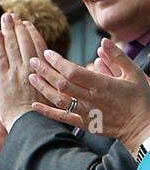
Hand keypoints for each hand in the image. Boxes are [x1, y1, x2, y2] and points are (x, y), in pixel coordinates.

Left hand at [0, 12, 44, 131]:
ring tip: (7, 18)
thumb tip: (51, 81)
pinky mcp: (4, 79)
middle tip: (14, 16)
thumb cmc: (44, 118)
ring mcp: (17, 72)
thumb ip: (50, 85)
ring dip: (10, 30)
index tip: (28, 25)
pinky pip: (0, 57)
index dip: (33, 35)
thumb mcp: (53, 98)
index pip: (38, 48)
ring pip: (14, 46)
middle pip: (25, 43)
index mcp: (44, 72)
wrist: (32, 126)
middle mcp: (32, 69)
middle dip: (19, 28)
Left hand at [29, 37, 149, 153]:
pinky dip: (46, 111)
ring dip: (43, 88)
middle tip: (33, 60)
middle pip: (61, 84)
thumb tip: (102, 43)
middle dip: (45, 71)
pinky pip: (61, 117)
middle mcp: (90, 99)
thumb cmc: (139, 98)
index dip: (58, 62)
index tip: (48, 53)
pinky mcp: (83, 124)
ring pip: (58, 99)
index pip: (73, 72)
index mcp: (101, 85)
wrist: (141, 126)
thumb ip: (117, 57)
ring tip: (31, 76)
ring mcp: (85, 113)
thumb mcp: (133, 73)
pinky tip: (34, 105)